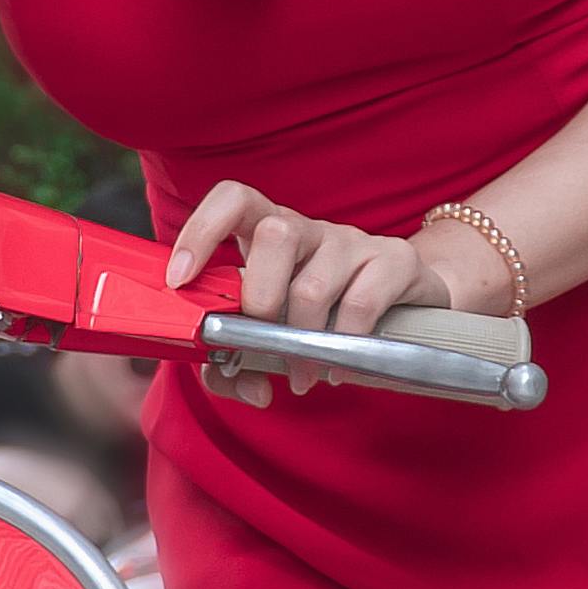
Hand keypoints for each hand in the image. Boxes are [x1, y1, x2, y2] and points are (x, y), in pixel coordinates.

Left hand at [166, 187, 498, 399]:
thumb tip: (252, 389)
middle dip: (260, 294)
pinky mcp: (396, 260)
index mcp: (268, 233)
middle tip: (262, 338)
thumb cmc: (321, 320)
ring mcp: (353, 241)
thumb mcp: (272, 340)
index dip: (201, 230)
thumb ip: (239, 369)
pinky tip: (337, 367)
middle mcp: (309, 228)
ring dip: (303, 339)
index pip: (232, 199)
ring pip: (316, 279)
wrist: (408, 306)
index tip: (179, 280)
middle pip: (276, 230)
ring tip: (303, 375)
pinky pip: (363, 300)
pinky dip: (345, 342)